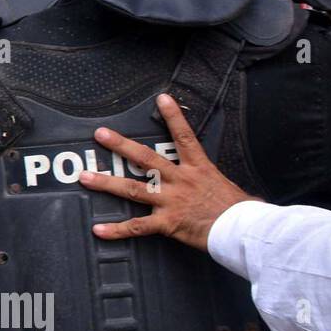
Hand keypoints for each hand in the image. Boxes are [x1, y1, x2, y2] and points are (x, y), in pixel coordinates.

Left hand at [80, 93, 256, 251]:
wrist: (244, 231)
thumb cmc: (240, 211)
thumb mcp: (226, 186)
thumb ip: (212, 181)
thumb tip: (219, 183)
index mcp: (198, 168)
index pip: (184, 136)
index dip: (173, 116)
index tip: (161, 98)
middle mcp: (180, 181)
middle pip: (146, 158)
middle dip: (121, 145)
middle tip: (101, 134)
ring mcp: (171, 201)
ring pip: (132, 189)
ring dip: (106, 183)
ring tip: (85, 177)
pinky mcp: (167, 223)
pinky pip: (137, 226)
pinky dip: (117, 230)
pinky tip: (98, 230)